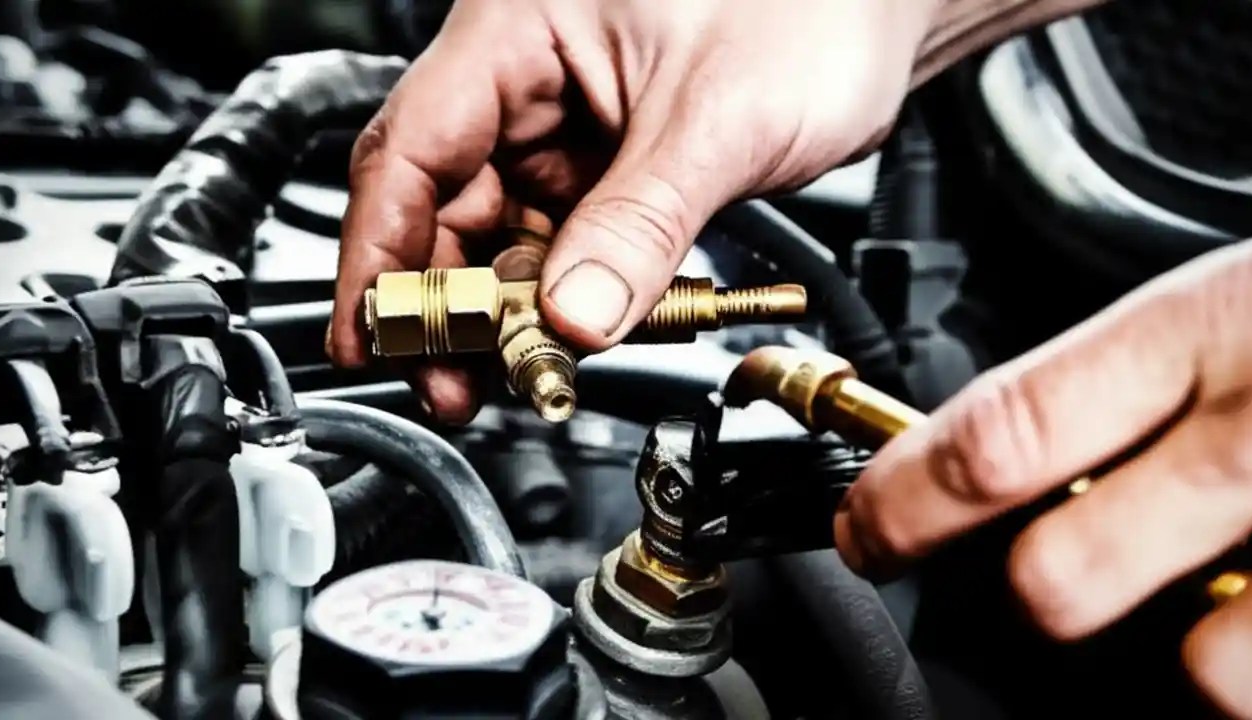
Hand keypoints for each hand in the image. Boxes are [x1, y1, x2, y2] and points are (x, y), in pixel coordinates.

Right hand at [327, 0, 939, 422]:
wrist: (880, 10)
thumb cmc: (815, 3)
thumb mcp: (718, 120)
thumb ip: (641, 226)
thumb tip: (573, 321)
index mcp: (519, 28)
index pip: (409, 148)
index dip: (377, 251)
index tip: (371, 334)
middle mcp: (527, 73)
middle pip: (441, 200)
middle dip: (441, 301)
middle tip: (452, 381)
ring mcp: (565, 120)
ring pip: (499, 230)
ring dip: (501, 308)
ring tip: (509, 372)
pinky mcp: (605, 161)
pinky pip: (560, 238)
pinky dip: (559, 293)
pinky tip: (564, 335)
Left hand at [835, 240, 1251, 716]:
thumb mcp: (1233, 290)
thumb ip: (1135, 365)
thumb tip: (1010, 442)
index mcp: (1194, 330)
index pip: (998, 434)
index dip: (900, 502)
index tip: (864, 530)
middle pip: (1057, 573)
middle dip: (1023, 588)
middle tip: (1034, 569)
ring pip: (1196, 662)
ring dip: (1178, 643)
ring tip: (1206, 584)